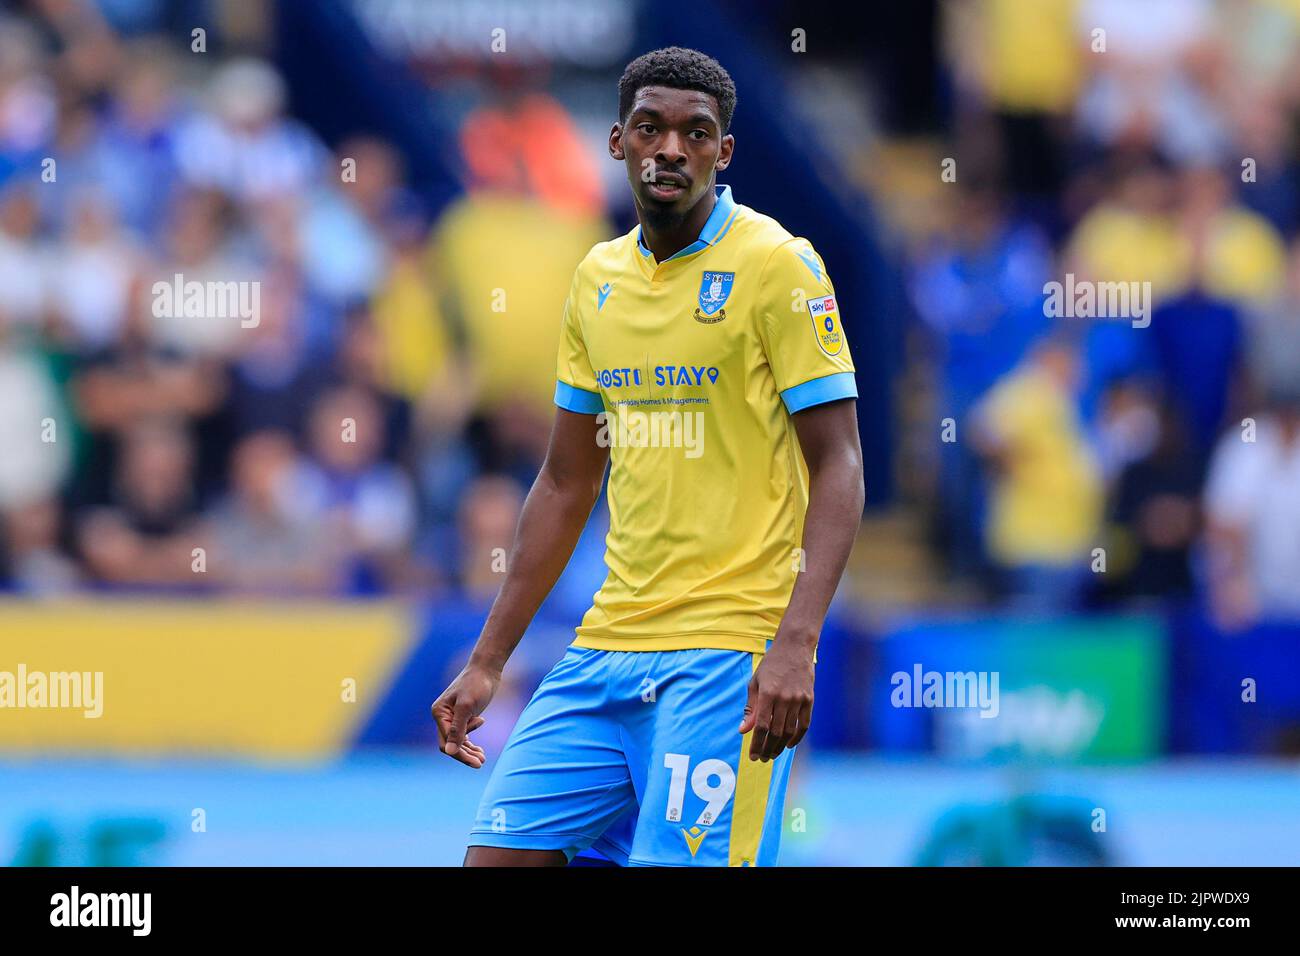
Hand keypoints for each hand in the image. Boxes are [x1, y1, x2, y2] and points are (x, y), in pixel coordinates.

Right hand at [430, 663, 498, 767]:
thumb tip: (449, 751)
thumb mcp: (467, 707)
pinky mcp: (463, 716)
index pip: (446, 742)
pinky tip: (481, 750)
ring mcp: (452, 717)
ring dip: (469, 751)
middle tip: (481, 763)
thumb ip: (458, 729)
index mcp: (439, 713)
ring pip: (457, 741)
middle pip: (451, 744)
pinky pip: (463, 735)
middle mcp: (442, 716)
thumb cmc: (477, 684)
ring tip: (483, 759)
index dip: (460, 754)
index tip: (476, 762)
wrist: (487, 668)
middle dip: (465, 755)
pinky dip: (471, 743)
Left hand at [737, 638, 814, 761]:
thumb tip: (743, 730)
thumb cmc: (771, 665)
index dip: (757, 744)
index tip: (753, 756)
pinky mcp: (809, 699)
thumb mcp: (755, 683)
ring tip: (773, 754)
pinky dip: (797, 737)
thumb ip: (750, 707)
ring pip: (790, 731)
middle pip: (775, 732)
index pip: (761, 726)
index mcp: (767, 693)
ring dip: (780, 746)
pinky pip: (804, 724)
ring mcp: (798, 699)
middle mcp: (784, 698)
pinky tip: (789, 745)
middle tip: (762, 759)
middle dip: (768, 749)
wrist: (794, 647)